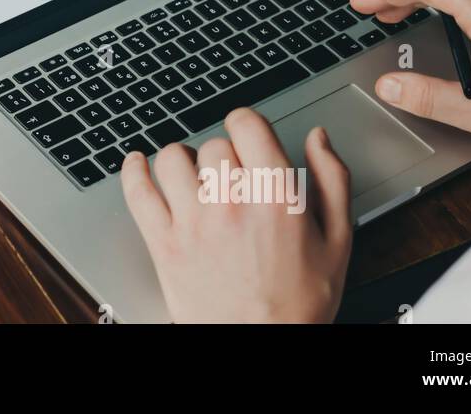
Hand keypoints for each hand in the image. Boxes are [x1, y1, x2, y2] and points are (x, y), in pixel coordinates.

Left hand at [121, 109, 351, 322]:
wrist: (262, 346)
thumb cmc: (300, 303)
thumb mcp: (337, 241)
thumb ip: (332, 180)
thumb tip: (318, 138)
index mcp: (276, 195)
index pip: (247, 124)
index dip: (246, 123)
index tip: (246, 133)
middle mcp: (232, 201)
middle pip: (212, 144)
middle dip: (222, 155)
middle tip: (230, 176)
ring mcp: (193, 221)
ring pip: (172, 159)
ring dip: (182, 162)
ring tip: (191, 176)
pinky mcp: (164, 244)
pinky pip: (138, 192)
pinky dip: (133, 172)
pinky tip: (136, 164)